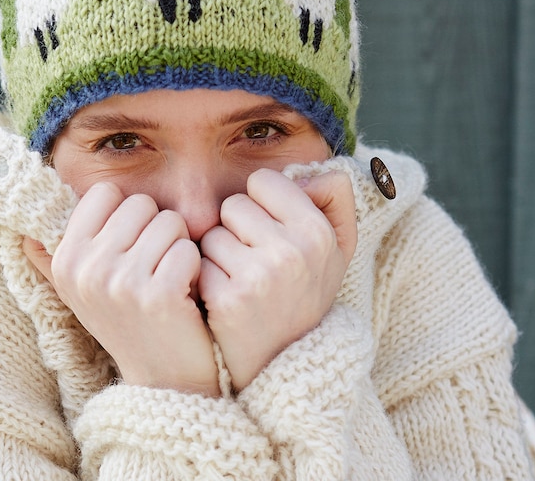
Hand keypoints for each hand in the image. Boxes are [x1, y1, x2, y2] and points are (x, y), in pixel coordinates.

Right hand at [23, 181, 219, 395]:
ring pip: (169, 221)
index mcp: (65, 259)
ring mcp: (121, 284)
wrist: (163, 379)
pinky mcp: (160, 297)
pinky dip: (194, 267)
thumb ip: (53, 260)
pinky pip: (187, 249)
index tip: (128, 247)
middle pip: (141, 203)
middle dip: (156, 229)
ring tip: (166, 280)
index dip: (126, 213)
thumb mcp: (80, 291)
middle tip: (152, 268)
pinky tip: (184, 295)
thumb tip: (22, 232)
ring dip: (177, 248)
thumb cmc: (126, 320)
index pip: (105, 192)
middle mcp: (87, 270)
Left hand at [198, 169, 356, 390]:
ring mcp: (258, 277)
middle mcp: (291, 252)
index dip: (262, 203)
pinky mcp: (226, 300)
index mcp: (317, 231)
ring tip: (243, 280)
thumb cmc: (305, 291)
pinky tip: (226, 300)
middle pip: (233, 205)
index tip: (272, 231)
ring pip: (212, 233)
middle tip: (256, 261)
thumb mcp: (336, 248)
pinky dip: (206, 278)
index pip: (263, 180)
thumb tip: (316, 170)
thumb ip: (334, 199)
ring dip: (220, 253)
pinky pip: (197, 262)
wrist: (286, 363)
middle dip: (238, 228)